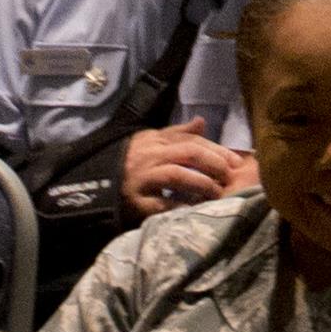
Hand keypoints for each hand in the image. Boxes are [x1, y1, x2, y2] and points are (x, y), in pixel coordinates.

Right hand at [118, 125, 250, 214]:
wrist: (94, 183)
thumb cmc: (130, 160)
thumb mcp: (150, 141)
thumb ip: (177, 133)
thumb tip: (202, 122)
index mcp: (155, 141)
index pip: (190, 141)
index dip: (216, 150)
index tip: (236, 161)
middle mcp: (150, 157)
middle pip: (187, 153)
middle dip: (213, 163)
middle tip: (230, 176)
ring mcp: (142, 179)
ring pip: (175, 176)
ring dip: (201, 183)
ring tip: (217, 193)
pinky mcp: (135, 202)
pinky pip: (160, 204)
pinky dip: (179, 206)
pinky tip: (193, 209)